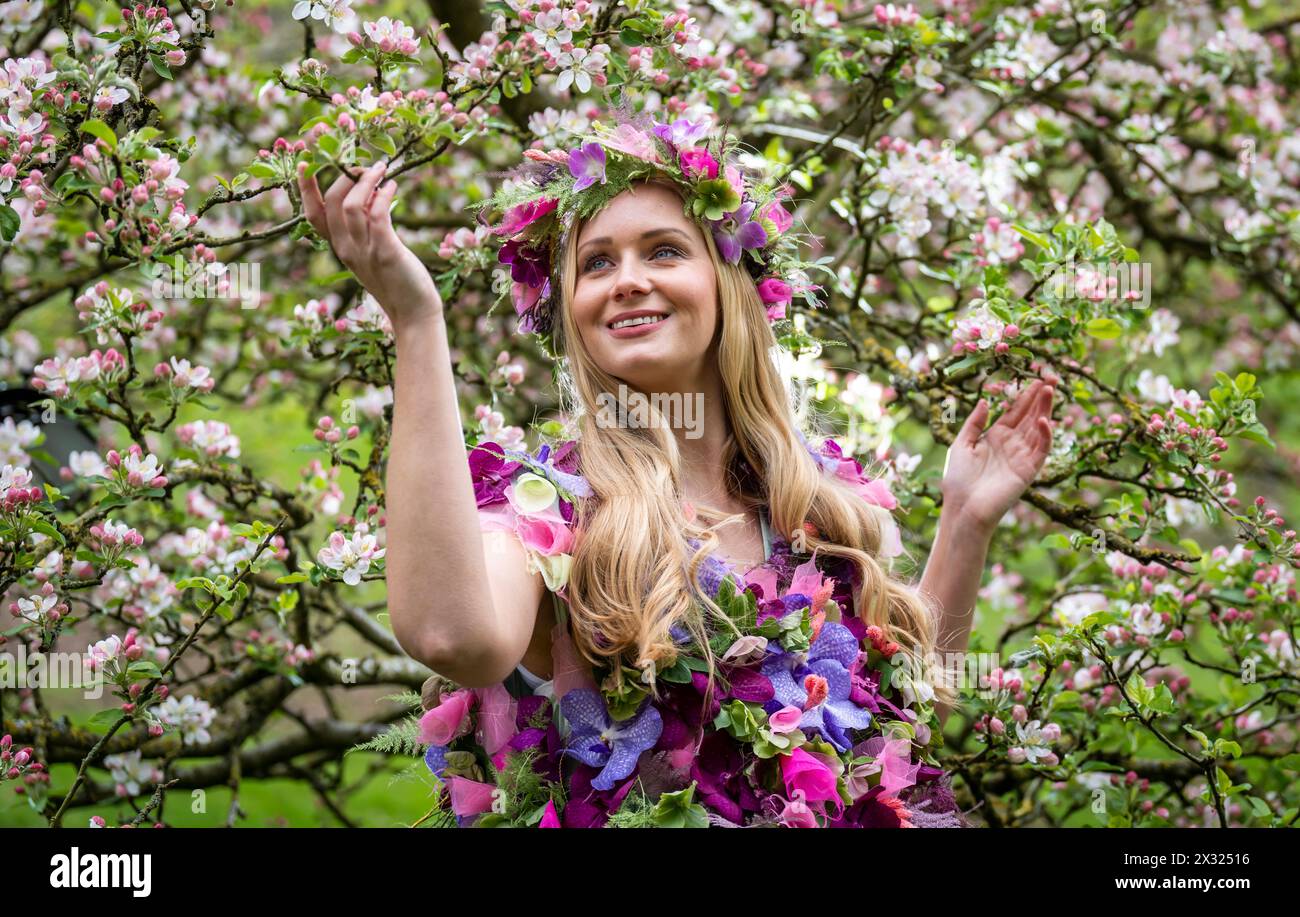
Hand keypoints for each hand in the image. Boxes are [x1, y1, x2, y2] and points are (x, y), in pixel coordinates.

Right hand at [296, 161, 442, 328]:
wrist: (413, 313)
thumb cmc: (397, 279)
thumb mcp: (372, 250)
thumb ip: (365, 225)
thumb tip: (368, 191)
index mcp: (340, 247)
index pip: (313, 214)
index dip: (307, 187)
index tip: (308, 162)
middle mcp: (347, 248)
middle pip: (332, 202)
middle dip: (344, 175)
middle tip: (365, 164)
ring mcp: (364, 251)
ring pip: (352, 205)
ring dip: (366, 180)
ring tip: (381, 168)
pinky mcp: (385, 252)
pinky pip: (378, 215)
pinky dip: (383, 195)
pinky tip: (392, 186)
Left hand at [941, 379, 1055, 531]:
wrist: (963, 508)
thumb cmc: (958, 480)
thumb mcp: (961, 444)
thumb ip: (975, 423)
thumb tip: (985, 400)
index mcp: (995, 437)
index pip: (1015, 412)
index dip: (1025, 395)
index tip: (1035, 377)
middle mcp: (1011, 444)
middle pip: (1030, 416)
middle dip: (1040, 397)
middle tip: (1050, 377)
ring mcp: (1021, 456)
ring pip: (1038, 429)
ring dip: (1045, 410)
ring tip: (1050, 390)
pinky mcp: (1028, 470)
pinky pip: (1041, 450)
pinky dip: (1044, 435)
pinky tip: (1043, 420)